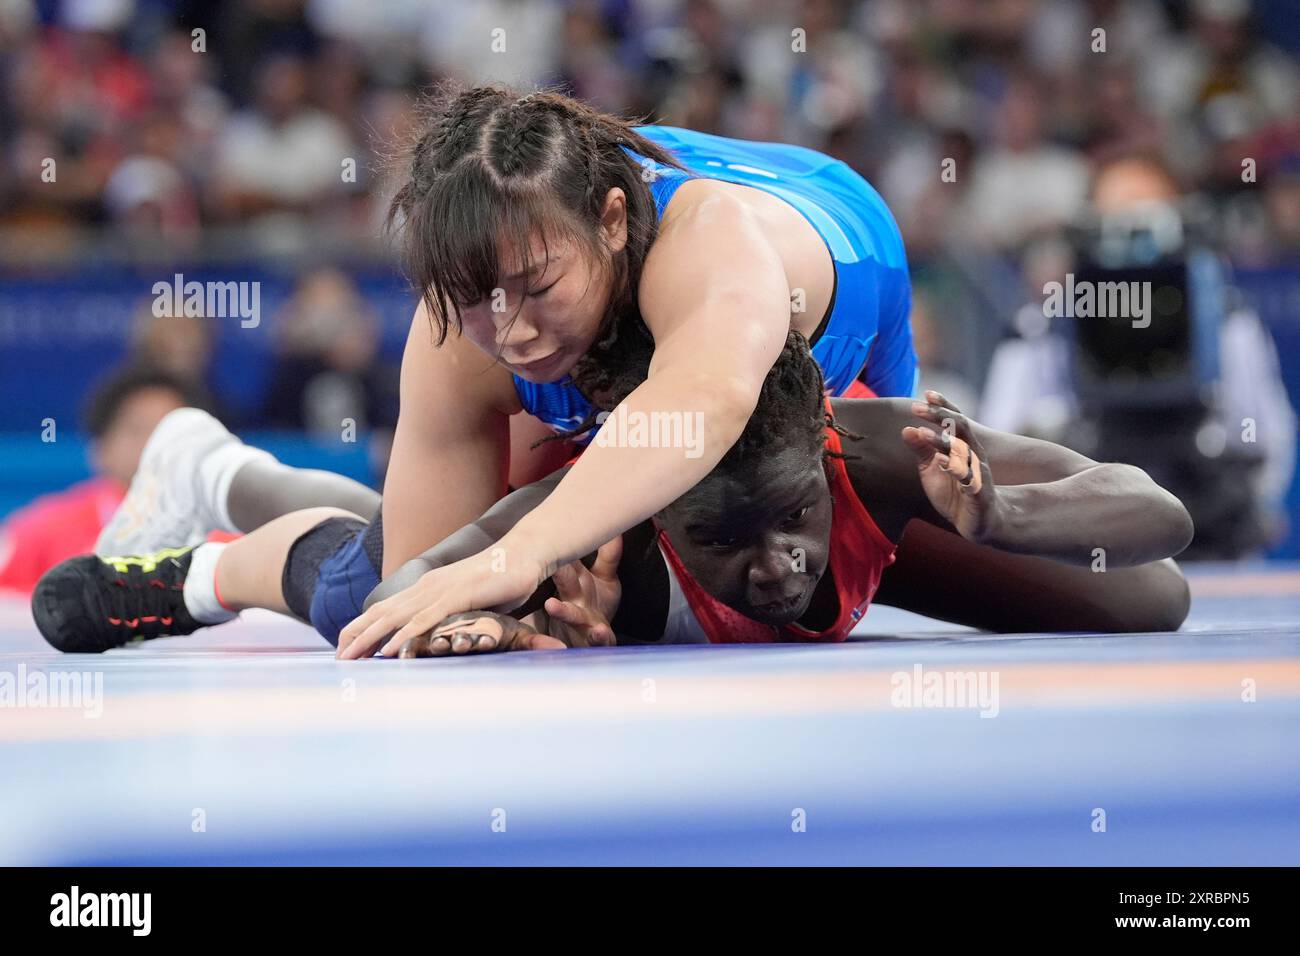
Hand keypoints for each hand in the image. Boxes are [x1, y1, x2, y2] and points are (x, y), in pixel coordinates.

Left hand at [337, 537, 546, 658]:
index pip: (386, 608)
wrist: (525, 553)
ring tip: (350, 658)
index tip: (345, 647)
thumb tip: (442, 631)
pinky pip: (424, 621)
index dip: (362, 627)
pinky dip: (403, 636)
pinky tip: (388, 651)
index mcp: (427, 586)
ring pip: (396, 618)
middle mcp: (426, 586)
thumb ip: (452, 613)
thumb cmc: (501, 579)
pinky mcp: (457, 597)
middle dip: (356, 636)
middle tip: (338, 659)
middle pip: (382, 613)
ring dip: (369, 639)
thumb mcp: (469, 598)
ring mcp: (440, 590)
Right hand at [541, 536, 621, 647]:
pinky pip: (596, 638)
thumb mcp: (603, 578)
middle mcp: (572, 599)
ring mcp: (580, 620)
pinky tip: (598, 631)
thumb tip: (615, 528)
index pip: (566, 558)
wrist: (586, 645)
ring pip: (569, 613)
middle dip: (556, 571)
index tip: (552, 528)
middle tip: (543, 560)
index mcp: (574, 581)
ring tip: (551, 605)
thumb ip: (609, 554)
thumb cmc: (593, 607)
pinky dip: (598, 636)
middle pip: (563, 581)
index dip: (560, 545)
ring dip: (561, 609)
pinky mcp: (593, 639)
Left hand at [901, 390, 1000, 541]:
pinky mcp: (978, 492)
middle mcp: (972, 454)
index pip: (955, 420)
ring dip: (942, 441)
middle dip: (940, 416)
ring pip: (963, 451)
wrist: (980, 522)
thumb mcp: (933, 469)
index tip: (926, 394)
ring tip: (923, 433)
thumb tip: (906, 429)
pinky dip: (954, 469)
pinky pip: (968, 478)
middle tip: (917, 407)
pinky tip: (941, 462)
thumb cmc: (955, 492)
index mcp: (962, 446)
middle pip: (960, 428)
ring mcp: (977, 472)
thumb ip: (922, 450)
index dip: (943, 406)